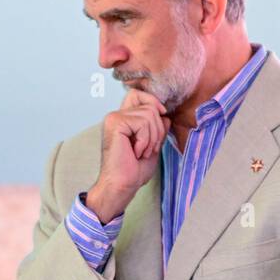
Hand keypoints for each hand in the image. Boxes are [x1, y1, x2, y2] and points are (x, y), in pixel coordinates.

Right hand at [85, 90, 170, 222]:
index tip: (162, 116)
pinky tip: (136, 152)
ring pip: (149, 114)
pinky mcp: (115, 123)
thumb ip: (158, 129)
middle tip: (150, 148)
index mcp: (123, 119)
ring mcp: (114, 118)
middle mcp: (116, 115)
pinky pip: (142, 123)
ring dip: (152, 137)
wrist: (123, 185)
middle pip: (149, 105)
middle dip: (158, 128)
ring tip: (142, 152)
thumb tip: (165, 115)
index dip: (153, 101)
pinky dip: (145, 140)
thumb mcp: (153, 146)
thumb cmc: (134, 171)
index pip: (138, 94)